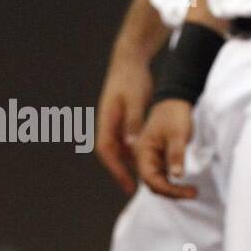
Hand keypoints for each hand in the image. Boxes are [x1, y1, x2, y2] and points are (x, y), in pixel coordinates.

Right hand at [96, 52, 152, 193]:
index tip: (128, 185)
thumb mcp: (135, 100)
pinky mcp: (121, 117)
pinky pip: (123, 139)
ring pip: (117, 148)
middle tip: (132, 188)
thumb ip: (133, 122)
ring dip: (126, 163)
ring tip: (138, 179)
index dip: (117, 170)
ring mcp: (113, 121)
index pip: (108, 152)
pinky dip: (130, 151)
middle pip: (111, 154)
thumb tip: (130, 145)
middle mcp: (107, 124)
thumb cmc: (132, 79)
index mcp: (107, 121)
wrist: (128, 61)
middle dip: (120, 172)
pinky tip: (142, 158)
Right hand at [134, 99, 196, 198]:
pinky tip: (186, 185)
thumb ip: (176, 154)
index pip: (151, 179)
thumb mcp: (178, 134)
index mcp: (141, 152)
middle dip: (172, 192)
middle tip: (193, 193)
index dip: (169, 189)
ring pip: (158, 181)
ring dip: (173, 189)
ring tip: (192, 192)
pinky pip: (163, 175)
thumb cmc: (175, 115)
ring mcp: (150, 159)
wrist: (174, 101)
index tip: (189, 192)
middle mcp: (142, 158)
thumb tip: (177, 176)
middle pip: (153, 184)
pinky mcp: (158, 158)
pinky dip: (173, 182)